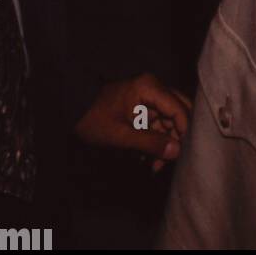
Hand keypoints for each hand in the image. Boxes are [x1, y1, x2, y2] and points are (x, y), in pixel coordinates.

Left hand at [74, 72, 192, 173]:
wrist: (71, 111)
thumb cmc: (94, 120)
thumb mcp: (120, 135)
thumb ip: (150, 143)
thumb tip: (177, 151)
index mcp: (150, 87)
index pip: (179, 108)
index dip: (184, 132)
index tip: (181, 155)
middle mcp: (154, 88)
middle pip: (179, 112)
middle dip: (176, 138)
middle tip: (168, 160)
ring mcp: (149, 98)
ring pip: (169, 121)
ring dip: (165, 143)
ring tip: (153, 166)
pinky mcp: (144, 108)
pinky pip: (158, 124)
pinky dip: (155, 141)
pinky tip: (147, 159)